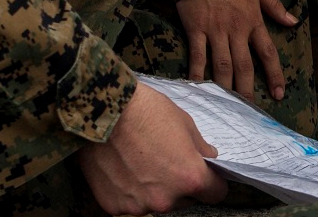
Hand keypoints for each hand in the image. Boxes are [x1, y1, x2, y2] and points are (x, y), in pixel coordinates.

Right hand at [78, 82, 225, 214]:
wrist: (102, 111)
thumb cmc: (146, 112)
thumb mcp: (185, 123)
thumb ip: (200, 149)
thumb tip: (208, 160)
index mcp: (190, 179)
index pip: (215, 194)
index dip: (213, 182)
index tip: (208, 175)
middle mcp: (165, 200)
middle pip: (184, 199)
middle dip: (180, 184)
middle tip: (166, 161)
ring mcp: (138, 206)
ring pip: (156, 202)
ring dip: (154, 189)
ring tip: (140, 162)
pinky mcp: (114, 206)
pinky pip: (130, 202)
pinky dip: (129, 190)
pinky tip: (123, 168)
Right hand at [175, 0, 297, 101]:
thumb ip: (275, 6)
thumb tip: (294, 21)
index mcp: (253, 21)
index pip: (268, 53)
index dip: (275, 75)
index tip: (279, 94)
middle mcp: (236, 30)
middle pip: (244, 66)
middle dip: (247, 90)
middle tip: (249, 109)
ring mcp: (215, 31)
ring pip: (222, 65)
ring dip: (225, 87)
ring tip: (227, 106)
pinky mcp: (196, 29)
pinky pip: (197, 56)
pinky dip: (197, 73)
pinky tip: (197, 89)